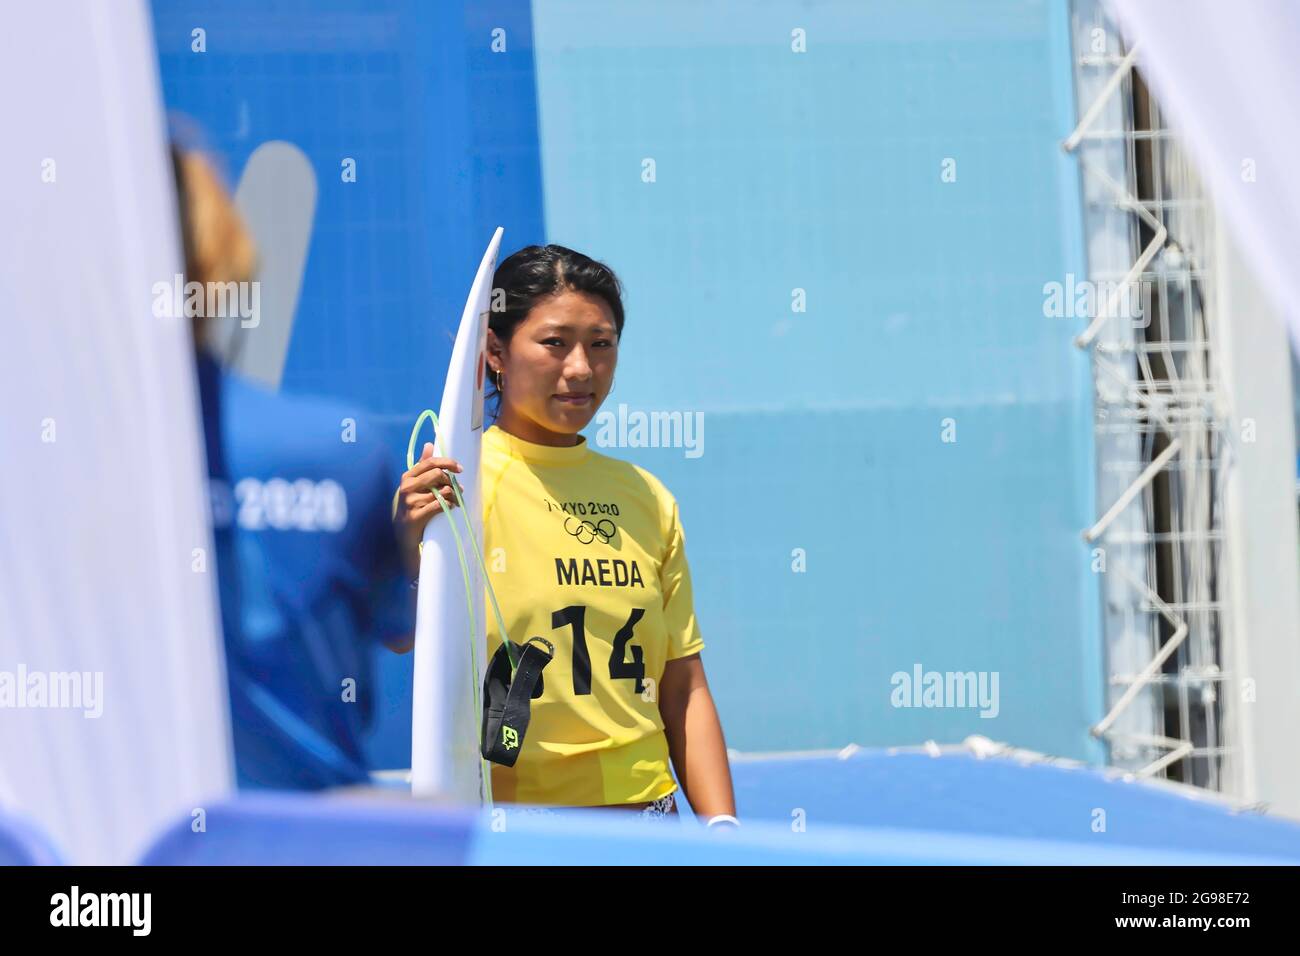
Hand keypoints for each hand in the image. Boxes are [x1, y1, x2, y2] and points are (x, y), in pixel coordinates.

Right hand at [395, 441, 462, 570]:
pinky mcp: (416, 516)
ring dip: (454, 496)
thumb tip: (429, 444)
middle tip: (458, 489)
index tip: (459, 469)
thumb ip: (422, 465)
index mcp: (408, 476)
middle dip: (451, 481)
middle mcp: (407, 487)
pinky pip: (439, 505)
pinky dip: (449, 505)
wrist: (403, 533)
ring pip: (442, 492)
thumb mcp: (415, 484)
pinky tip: (451, 507)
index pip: (430, 462)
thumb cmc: (412, 506)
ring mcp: (410, 502)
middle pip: (437, 474)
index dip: (448, 463)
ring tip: (456, 500)